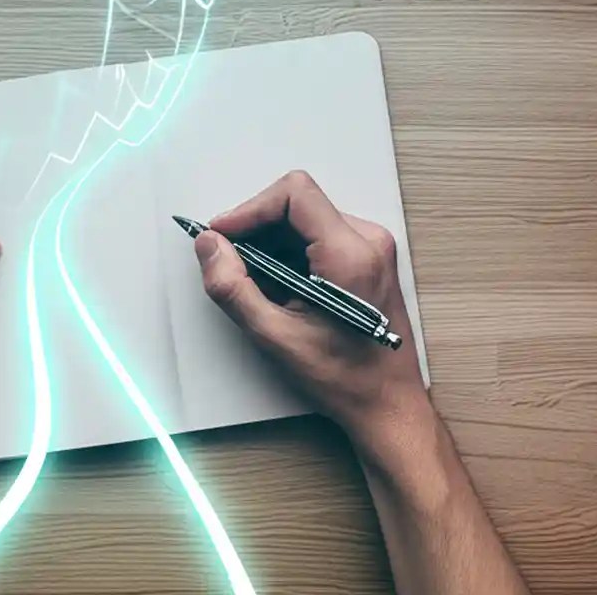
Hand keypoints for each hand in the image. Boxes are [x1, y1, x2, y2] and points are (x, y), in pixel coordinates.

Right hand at [192, 170, 426, 451]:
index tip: (221, 235)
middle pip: (297, 203)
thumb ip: (233, 288)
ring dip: (270, 243)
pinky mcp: (367, 258)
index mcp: (350, 255)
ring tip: (255, 283)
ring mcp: (371, 248)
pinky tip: (278, 289)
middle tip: (229, 261)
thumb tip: (209, 246)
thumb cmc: (345, 379)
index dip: (249, 209)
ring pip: (305, 219)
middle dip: (256, 228)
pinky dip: (289, 254)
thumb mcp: (276, 337)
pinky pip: (318, 236)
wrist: (388, 404)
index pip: (294, 194)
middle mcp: (368, 241)